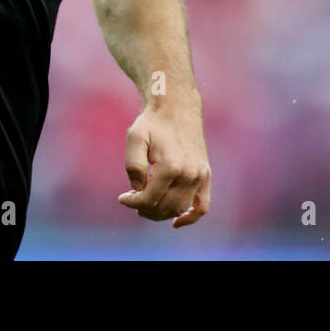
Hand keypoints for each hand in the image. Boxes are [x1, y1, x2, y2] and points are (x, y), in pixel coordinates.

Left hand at [117, 105, 210, 227]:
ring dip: (161, 212)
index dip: (132, 202)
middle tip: (133, 200)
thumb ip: (133, 166)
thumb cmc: (152, 123)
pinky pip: (203, 206)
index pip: (149, 199)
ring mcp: (200, 175)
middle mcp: (189, 173)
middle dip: (144, 209)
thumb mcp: (134, 138)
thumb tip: (138, 190)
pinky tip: (176, 223)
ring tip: (146, 204)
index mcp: (171, 166)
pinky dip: (190, 218)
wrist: (177, 107)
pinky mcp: (206, 175)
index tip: (122, 198)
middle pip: (164, 208)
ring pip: (179, 208)